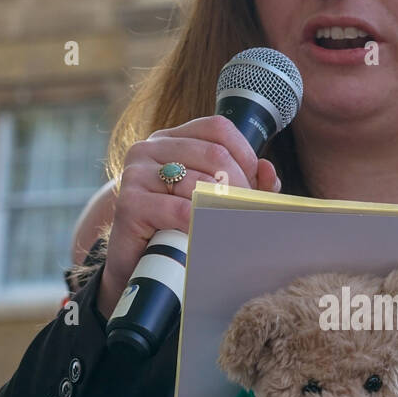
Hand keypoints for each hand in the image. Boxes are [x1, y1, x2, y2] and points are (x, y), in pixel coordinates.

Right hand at [97, 116, 280, 317]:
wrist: (134, 267)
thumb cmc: (175, 231)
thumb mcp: (211, 200)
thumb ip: (242, 183)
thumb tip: (268, 169)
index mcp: (170, 140)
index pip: (217, 129)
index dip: (245, 155)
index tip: (253, 184)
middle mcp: (149, 148)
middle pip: (214, 154)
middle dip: (240, 186)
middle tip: (247, 212)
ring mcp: (135, 173)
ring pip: (200, 182)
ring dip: (224, 208)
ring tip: (229, 227)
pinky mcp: (129, 203)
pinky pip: (181, 210)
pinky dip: (201, 224)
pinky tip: (206, 236)